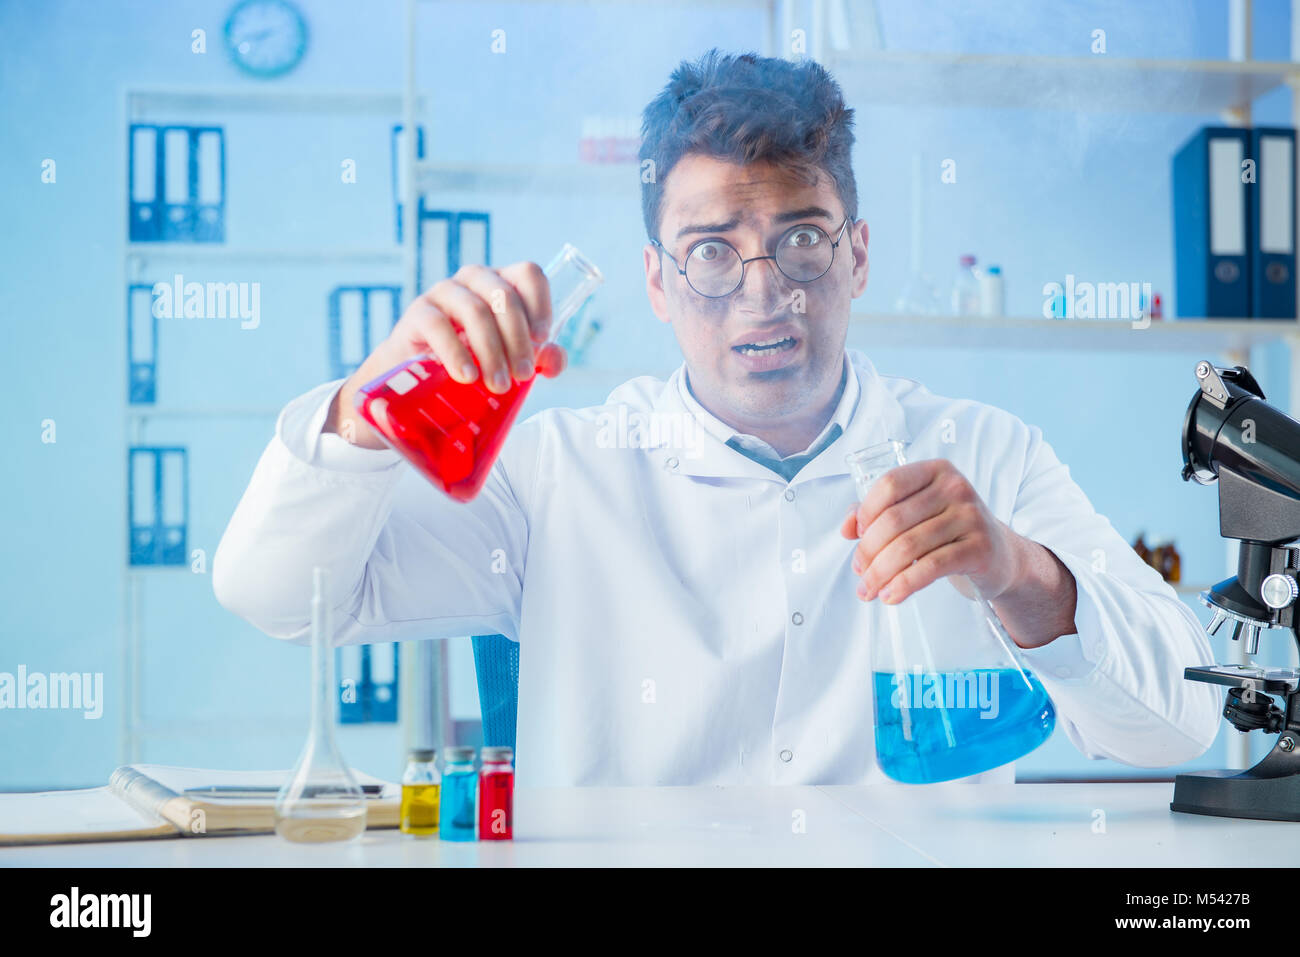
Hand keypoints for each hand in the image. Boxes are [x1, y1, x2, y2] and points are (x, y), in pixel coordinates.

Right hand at [326, 262, 565, 447]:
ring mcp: (444, 292)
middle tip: (523, 376)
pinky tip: (467, 376)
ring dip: (492, 351)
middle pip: (504, 296)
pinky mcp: (417, 313)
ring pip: (475, 311)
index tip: (541, 339)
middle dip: (518, 340)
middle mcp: (475, 279)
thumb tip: (555, 361)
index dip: (540, 304)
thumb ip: (539, 357)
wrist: (416, 376)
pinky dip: (456, 353)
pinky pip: (438, 325)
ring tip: (499, 386)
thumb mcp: (509, 358)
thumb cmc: (472, 360)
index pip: (528, 274)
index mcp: (502, 283)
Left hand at [840, 459, 1021, 604]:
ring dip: (880, 573)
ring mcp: (970, 518)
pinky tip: (891, 596)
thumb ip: (878, 513)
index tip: (855, 537)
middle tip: (859, 572)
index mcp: (936, 471)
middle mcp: (955, 488)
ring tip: (869, 590)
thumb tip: (846, 528)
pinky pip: (930, 568)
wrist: (999, 556)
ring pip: (908, 547)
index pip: (889, 485)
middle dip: (868, 551)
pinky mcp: (979, 549)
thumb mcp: (917, 512)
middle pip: (894, 520)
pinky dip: (904, 585)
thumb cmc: (949, 531)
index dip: (865, 512)